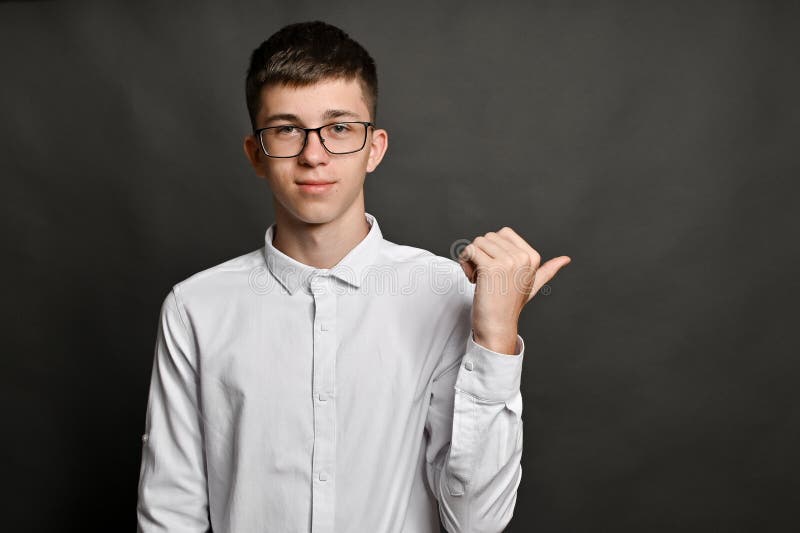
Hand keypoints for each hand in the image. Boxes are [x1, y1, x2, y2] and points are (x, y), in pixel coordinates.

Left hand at [458, 227, 570, 354]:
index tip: (495, 270)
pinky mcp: (491, 267)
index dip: (493, 249)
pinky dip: (465, 263)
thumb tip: (566, 259)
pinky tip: (472, 279)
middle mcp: (522, 257)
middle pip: (488, 237)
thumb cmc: (510, 306)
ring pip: (477, 242)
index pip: (503, 233)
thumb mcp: (533, 285)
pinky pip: (470, 250)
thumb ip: (547, 271)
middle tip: (484, 276)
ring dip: (471, 259)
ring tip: (478, 278)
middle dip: (481, 254)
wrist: (498, 326)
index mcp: (532, 257)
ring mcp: (508, 261)